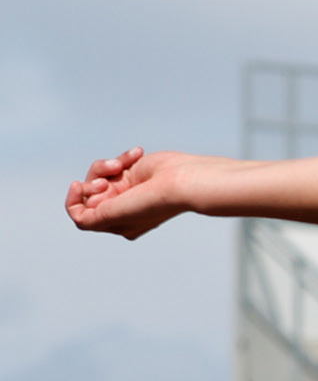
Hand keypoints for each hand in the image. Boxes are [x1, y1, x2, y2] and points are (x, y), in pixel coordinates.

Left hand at [66, 148, 201, 238]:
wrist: (180, 181)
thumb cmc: (152, 202)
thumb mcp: (113, 215)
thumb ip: (88, 219)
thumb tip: (75, 213)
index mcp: (117, 225)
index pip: (81, 215)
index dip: (74, 199)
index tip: (77, 185)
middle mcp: (121, 209)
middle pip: (87, 192)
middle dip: (93, 181)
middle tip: (107, 181)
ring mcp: (127, 190)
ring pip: (97, 175)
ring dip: (105, 167)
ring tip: (120, 165)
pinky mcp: (133, 173)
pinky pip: (114, 162)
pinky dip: (123, 157)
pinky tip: (137, 155)